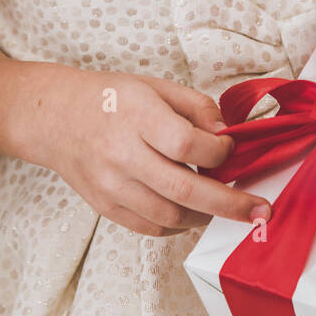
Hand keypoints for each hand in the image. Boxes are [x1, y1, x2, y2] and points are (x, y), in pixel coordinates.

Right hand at [25, 65, 271, 234]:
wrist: (55, 119)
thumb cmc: (109, 100)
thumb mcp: (155, 87)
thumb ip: (196, 107)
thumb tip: (227, 135)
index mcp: (137, 117)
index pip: (188, 146)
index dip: (219, 153)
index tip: (229, 150)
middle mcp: (122, 155)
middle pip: (185, 190)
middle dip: (230, 204)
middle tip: (260, 210)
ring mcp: (112, 186)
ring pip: (171, 216)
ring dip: (206, 216)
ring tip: (222, 206)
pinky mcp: (106, 207)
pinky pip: (151, 228)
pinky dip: (178, 225)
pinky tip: (191, 212)